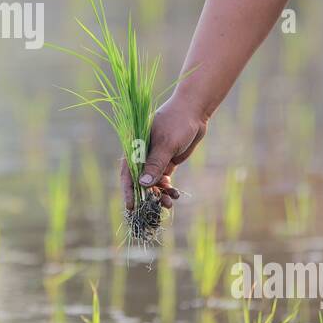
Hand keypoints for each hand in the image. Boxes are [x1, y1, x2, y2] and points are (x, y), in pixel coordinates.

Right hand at [120, 97, 207, 211]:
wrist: (194, 112)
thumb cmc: (177, 122)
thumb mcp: (166, 144)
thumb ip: (155, 164)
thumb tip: (143, 184)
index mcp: (135, 147)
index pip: (127, 173)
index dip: (128, 191)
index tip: (131, 207)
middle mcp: (142, 155)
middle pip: (140, 181)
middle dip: (146, 196)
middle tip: (155, 210)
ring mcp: (154, 159)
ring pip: (152, 183)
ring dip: (159, 195)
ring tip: (169, 204)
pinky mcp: (166, 161)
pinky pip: (163, 180)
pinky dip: (168, 189)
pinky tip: (175, 194)